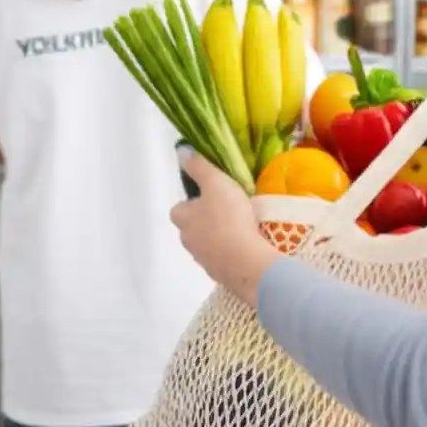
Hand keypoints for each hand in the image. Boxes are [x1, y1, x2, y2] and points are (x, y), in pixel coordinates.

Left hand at [171, 147, 280, 306]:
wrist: (246, 262)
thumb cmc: (228, 217)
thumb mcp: (216, 183)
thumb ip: (199, 167)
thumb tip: (181, 151)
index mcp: (182, 219)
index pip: (179, 208)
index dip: (192, 201)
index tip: (210, 196)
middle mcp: (188, 241)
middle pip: (192, 228)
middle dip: (205, 221)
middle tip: (228, 211)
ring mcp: (203, 260)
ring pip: (207, 245)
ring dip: (219, 238)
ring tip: (241, 228)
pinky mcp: (220, 274)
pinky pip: (223, 260)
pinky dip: (230, 253)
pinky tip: (247, 247)